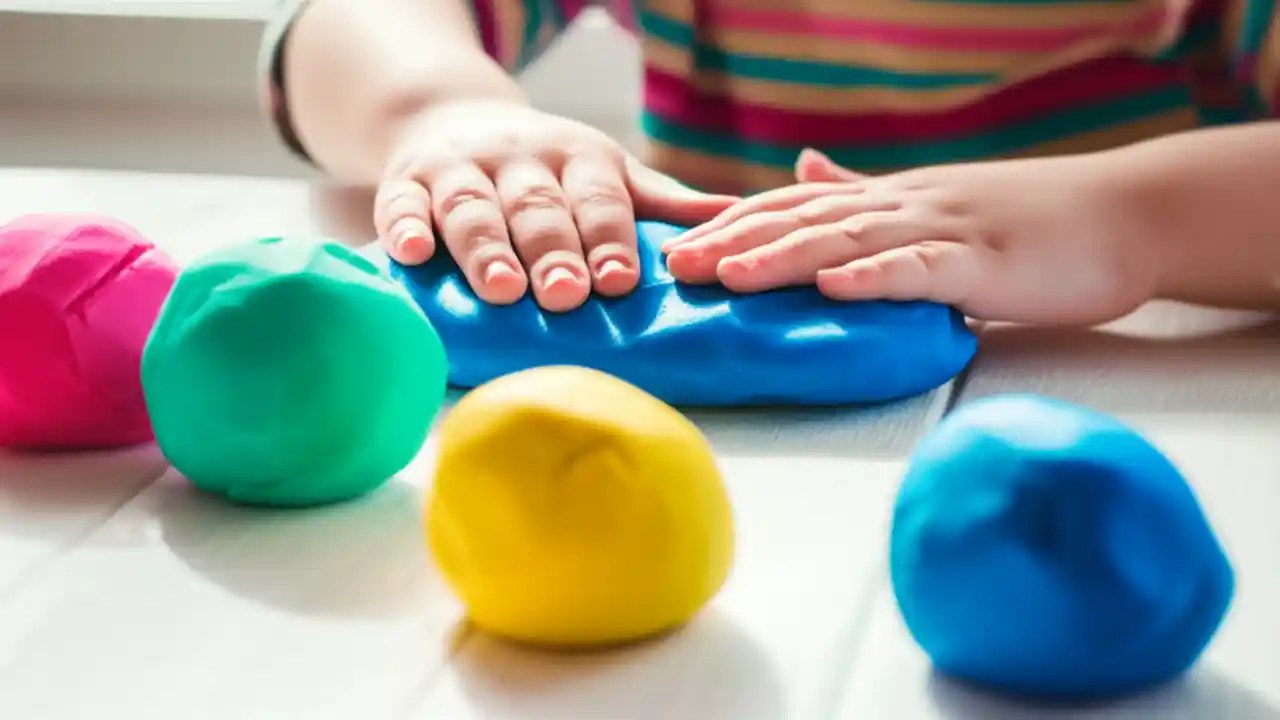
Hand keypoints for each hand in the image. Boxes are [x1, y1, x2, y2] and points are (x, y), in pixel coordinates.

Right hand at [375, 100, 736, 311]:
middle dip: (553, 250)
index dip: (608, 239)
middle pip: (538, 208)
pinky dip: (405, 226)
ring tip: (500, 290)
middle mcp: (521, 160)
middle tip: (566, 294)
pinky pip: (402, 203)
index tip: (619, 280)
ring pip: (473, 208)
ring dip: (485, 248)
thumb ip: (660, 201)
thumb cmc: (548, 167)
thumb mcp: (605, 172)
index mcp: (579, 159)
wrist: (455, 118)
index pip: (598, 200)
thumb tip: (736, 217)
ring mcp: (461, 169)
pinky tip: (411, 254)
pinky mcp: (408, 182)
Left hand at [663, 150, 1158, 324]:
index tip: (679, 246)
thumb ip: (864, 194)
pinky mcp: (986, 263)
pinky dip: (878, 277)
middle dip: (737, 243)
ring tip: (729, 274)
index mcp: (890, 200)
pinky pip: (925, 270)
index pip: (798, 210)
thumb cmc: (1028, 221)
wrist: (1124, 215)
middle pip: (808, 224)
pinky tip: (836, 285)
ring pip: (852, 242)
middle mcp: (906, 207)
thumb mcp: (932, 204)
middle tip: (677, 266)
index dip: (736, 226)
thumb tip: (801, 172)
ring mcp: (945, 231)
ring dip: (786, 257)